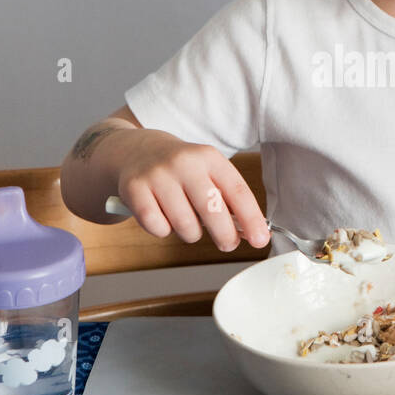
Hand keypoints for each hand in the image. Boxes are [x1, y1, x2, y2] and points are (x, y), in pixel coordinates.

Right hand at [113, 132, 269, 251]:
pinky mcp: (134, 188)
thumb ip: (228, 200)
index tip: (261, 240)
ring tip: (186, 221)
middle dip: (225, 235)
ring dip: (190, 233)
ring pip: (185, 225)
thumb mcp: (207, 173)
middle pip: (213, 211)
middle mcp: (185, 162)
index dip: (252, 220)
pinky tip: (161, 216)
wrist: (135, 151)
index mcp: (209, 157)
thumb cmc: (180, 171)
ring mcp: (158, 174)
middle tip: (227, 243)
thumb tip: (252, 232)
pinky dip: (162, 230)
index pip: (237, 192)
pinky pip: (157, 227)